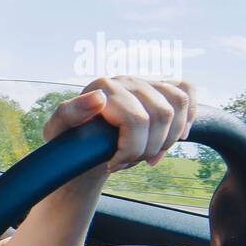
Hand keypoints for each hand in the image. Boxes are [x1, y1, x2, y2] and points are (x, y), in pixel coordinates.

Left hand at [44, 76, 197, 172]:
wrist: (82, 148)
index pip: (137, 119)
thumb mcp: (57, 132)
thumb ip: (69, 113)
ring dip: (167, 138)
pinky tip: (175, 137)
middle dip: (147, 148)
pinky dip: (188, 116)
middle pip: (162, 115)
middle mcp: (127, 80)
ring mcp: (145, 82)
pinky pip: (188, 92)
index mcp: (103, 86)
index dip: (130, 149)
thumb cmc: (69, 141)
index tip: (112, 165)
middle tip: (127, 162)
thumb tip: (99, 98)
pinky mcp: (161, 88)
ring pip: (179, 104)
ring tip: (146, 154)